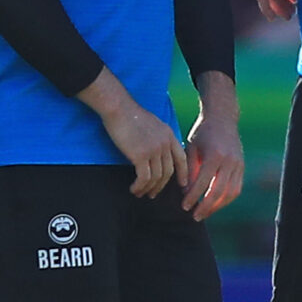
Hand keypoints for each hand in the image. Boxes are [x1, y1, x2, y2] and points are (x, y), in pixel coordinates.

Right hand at [79, 69, 185, 197]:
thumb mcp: (152, 123)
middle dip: (161, 186)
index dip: (183, 173)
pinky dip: (139, 186)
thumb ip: (158, 136)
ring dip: (148, 188)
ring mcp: (154, 150)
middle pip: (168, 171)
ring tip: (140, 193)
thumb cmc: (129, 114)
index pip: (181, 158)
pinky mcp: (141, 155)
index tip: (182, 184)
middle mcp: (165, 143)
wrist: (118, 108)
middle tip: (153, 194)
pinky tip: (134, 189)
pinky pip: (144, 178)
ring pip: (156, 177)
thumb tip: (155, 151)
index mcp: (169, 134)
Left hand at [181, 74, 243, 219]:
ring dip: (217, 206)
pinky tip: (215, 204)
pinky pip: (236, 188)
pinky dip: (226, 199)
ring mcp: (238, 164)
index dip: (193, 197)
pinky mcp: (242, 167)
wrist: (223, 118)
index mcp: (214, 156)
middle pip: (218, 192)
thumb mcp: (191, 148)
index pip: (202, 183)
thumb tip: (186, 192)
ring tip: (204, 213)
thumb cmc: (203, 133)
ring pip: (230, 193)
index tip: (184, 206)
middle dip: (205, 207)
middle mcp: (229, 161)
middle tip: (195, 216)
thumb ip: (189, 170)